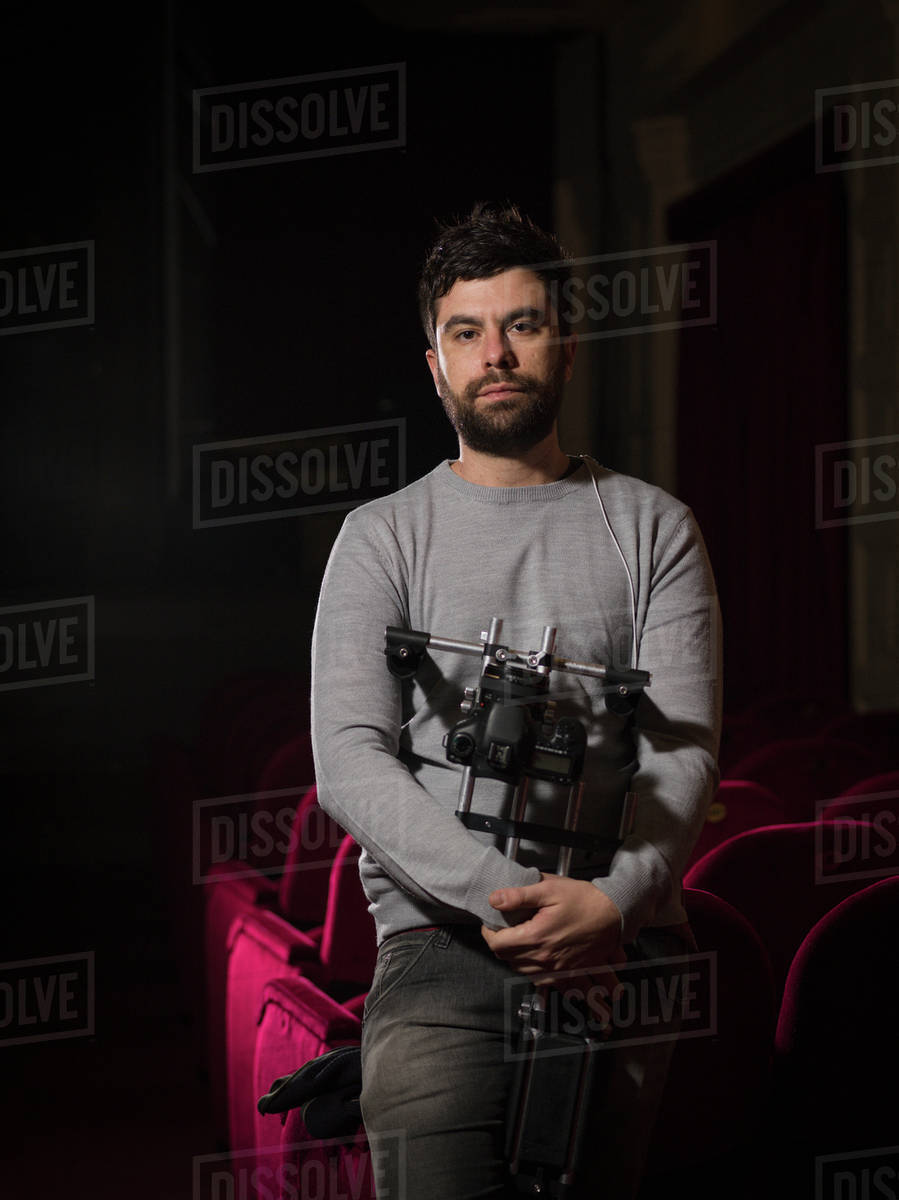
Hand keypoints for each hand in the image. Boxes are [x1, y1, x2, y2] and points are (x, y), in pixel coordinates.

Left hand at [481, 874, 626, 1021]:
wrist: (614, 913)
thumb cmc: (584, 899)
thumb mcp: (549, 889)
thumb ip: (519, 896)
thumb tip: (494, 899)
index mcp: (536, 937)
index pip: (498, 944)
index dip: (488, 933)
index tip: (490, 924)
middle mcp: (545, 958)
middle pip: (508, 960)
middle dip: (501, 946)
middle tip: (503, 931)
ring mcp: (558, 969)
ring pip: (523, 973)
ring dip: (516, 960)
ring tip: (517, 944)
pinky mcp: (570, 974)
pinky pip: (546, 984)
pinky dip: (536, 975)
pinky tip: (536, 965)